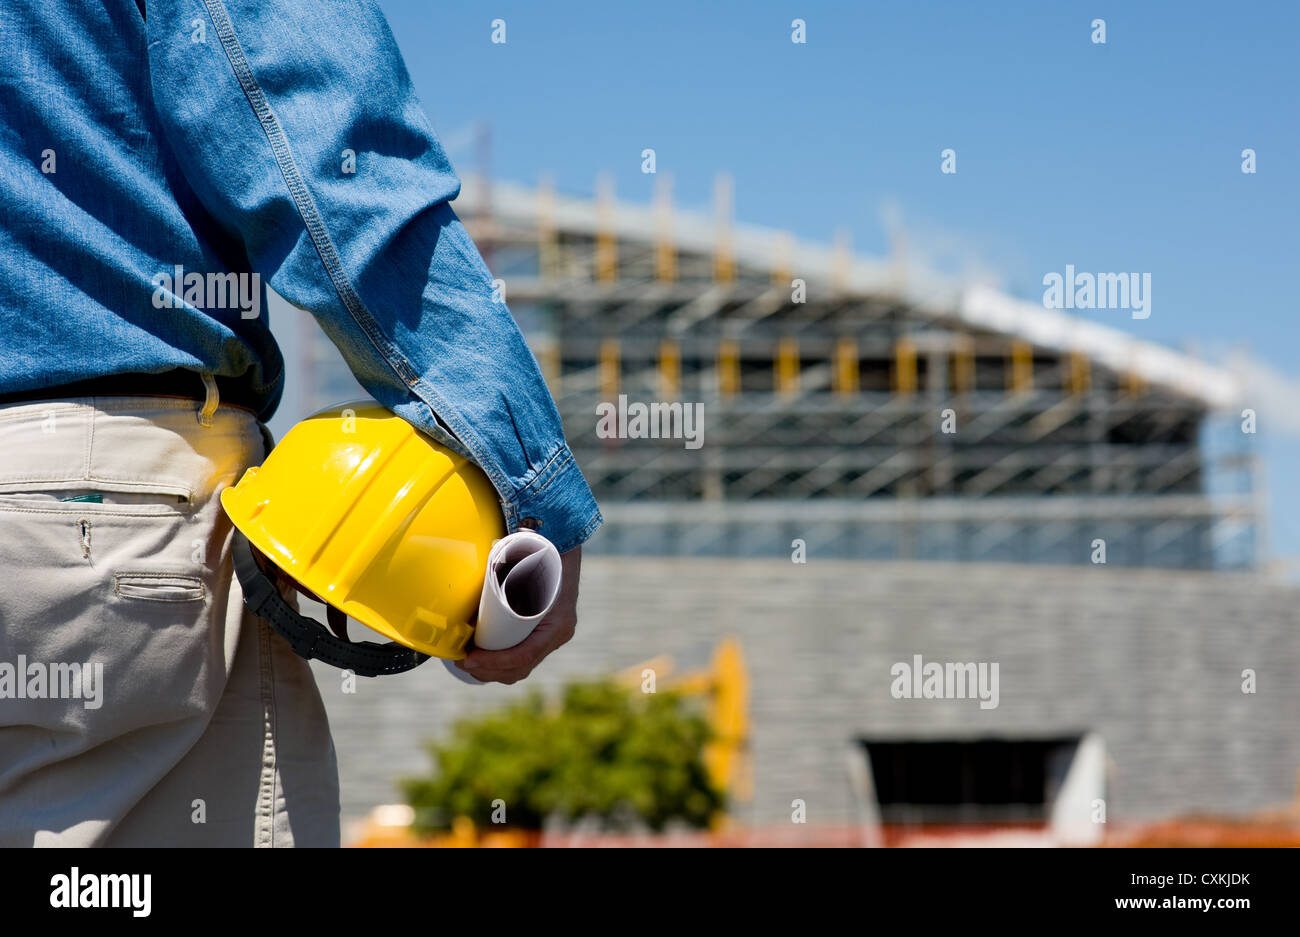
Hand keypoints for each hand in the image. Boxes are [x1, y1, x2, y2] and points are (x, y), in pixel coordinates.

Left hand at [454, 545, 581, 684]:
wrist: (562, 549)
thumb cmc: (540, 554)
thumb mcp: (524, 563)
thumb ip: (503, 568)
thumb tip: (472, 585)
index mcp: (557, 623)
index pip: (525, 654)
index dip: (495, 661)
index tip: (470, 658)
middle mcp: (558, 635)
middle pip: (520, 668)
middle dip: (487, 670)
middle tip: (461, 661)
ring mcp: (553, 638)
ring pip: (520, 668)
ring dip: (491, 671)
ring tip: (467, 661)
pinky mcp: (543, 637)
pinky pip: (522, 660)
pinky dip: (500, 665)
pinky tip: (481, 661)